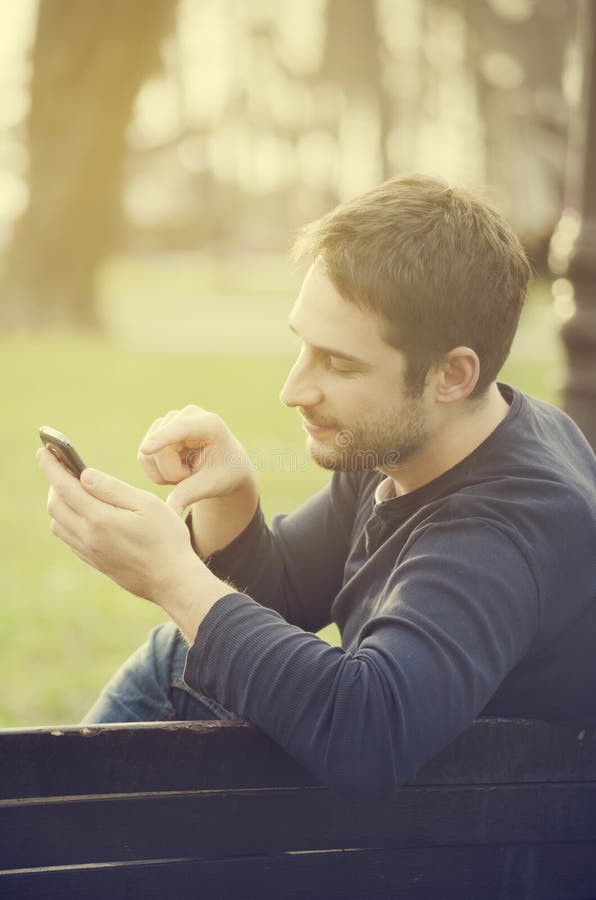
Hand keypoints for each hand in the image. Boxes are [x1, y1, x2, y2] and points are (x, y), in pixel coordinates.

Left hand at [37, 448, 229, 639]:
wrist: (172, 581)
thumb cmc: (167, 538)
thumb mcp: (147, 505)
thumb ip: (112, 489)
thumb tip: (84, 474)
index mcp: (100, 519)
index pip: (65, 487)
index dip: (51, 467)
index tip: (43, 450)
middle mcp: (88, 537)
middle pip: (55, 506)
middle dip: (55, 483)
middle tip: (64, 468)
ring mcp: (90, 552)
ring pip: (58, 524)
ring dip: (60, 503)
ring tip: (74, 489)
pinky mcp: (94, 562)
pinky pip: (69, 538)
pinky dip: (68, 521)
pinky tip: (84, 514)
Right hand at [138, 405, 257, 514]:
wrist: (227, 465)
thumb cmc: (225, 473)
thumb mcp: (212, 485)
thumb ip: (189, 494)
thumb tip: (169, 511)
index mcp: (210, 424)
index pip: (181, 428)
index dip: (162, 438)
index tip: (146, 449)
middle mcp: (188, 415)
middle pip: (159, 450)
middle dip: (172, 473)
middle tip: (192, 478)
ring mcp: (170, 420)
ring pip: (147, 455)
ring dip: (165, 473)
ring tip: (187, 473)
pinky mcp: (158, 429)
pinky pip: (143, 458)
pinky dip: (158, 471)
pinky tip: (177, 468)